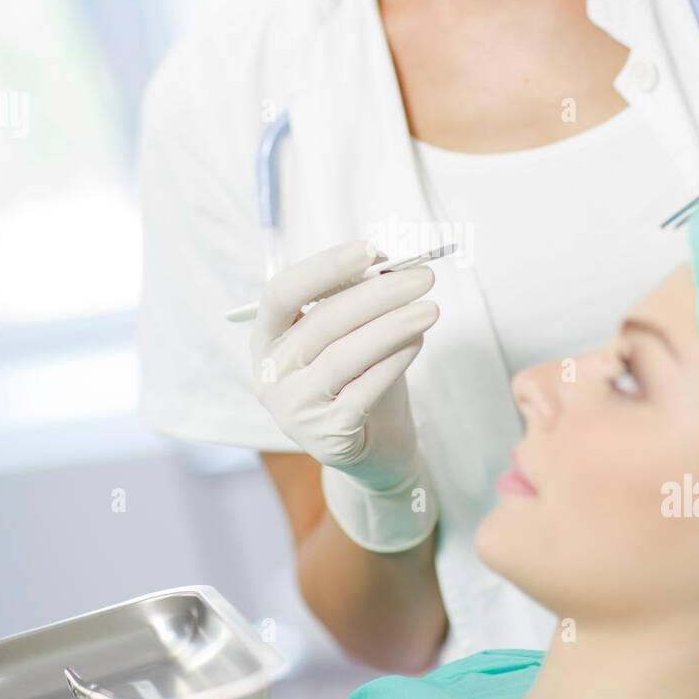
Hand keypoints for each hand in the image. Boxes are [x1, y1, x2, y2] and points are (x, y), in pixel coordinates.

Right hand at [251, 240, 439, 551]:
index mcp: (267, 339)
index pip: (281, 292)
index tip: (369, 249)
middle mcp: (270, 375)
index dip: (324, 268)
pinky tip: (418, 342)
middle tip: (423, 277)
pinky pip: (364, 389)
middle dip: (377, 294)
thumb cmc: (363, 379)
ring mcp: (294, 410)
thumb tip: (384, 262)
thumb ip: (359, 299)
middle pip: (321, 322)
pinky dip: (395, 361)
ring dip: (393, 326)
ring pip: (344, 356)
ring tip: (431, 309)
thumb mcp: (355, 333)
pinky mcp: (327, 438)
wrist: (377, 449)